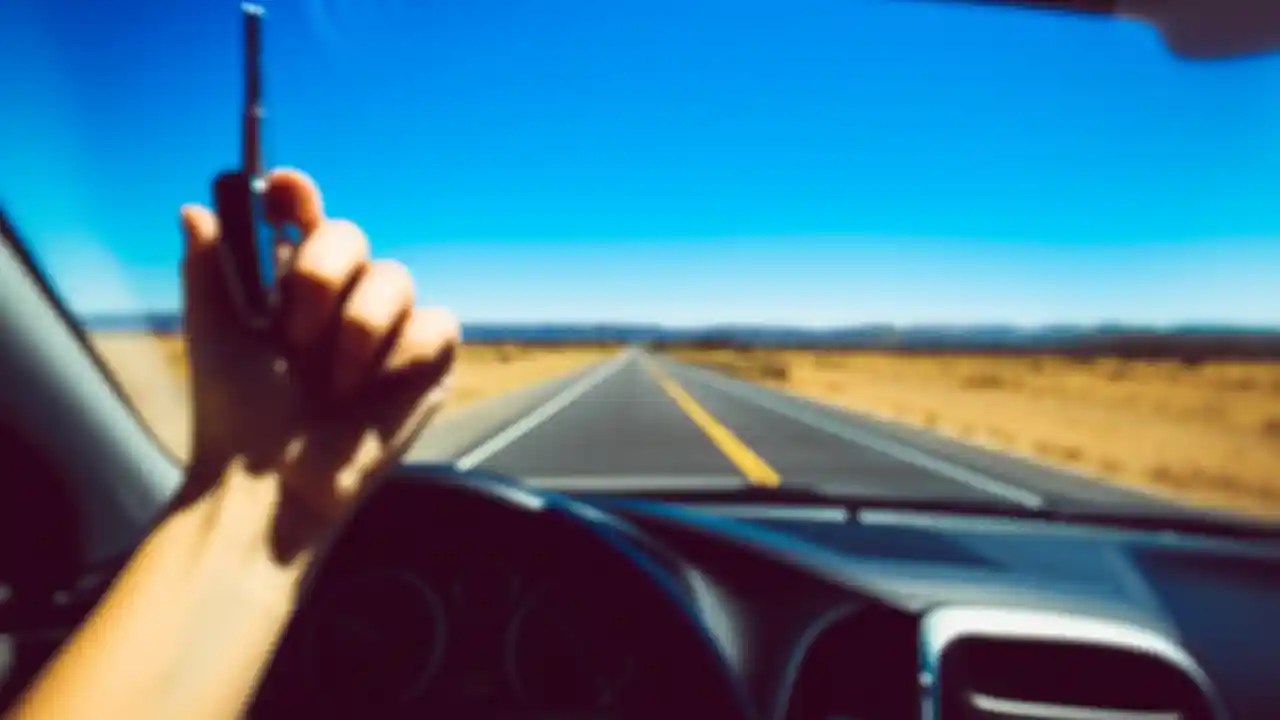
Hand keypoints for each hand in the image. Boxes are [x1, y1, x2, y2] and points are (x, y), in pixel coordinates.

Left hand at [176, 169, 458, 563]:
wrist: (274, 481)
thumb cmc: (239, 414)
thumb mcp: (213, 334)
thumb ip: (207, 268)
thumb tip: (195, 209)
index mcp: (290, 281)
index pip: (302, 215)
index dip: (297, 195)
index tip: (283, 189)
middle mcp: (343, 295)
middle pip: (351, 234)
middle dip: (320, 274)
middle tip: (293, 332)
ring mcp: (388, 328)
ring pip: (396, 278)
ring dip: (356, 329)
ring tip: (332, 383)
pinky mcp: (429, 363)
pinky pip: (436, 324)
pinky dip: (403, 355)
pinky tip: (372, 392)